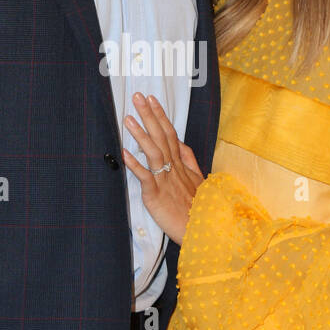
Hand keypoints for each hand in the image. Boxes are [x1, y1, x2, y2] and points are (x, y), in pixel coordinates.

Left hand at [122, 92, 203, 244]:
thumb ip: (189, 161)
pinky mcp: (157, 196)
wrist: (205, 232)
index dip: (161, 116)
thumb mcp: (198, 181)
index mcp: (182, 165)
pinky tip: (124, 153)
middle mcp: (174, 169)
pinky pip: (146, 177)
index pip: (171, 134)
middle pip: (162, 137)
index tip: (151, 99)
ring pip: (154, 152)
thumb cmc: (200, 209)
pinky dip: (135, 165)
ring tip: (129, 119)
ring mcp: (166, 181)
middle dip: (149, 116)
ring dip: (141, 134)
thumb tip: (181, 143)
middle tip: (138, 97)